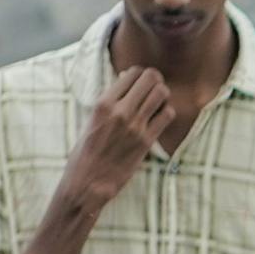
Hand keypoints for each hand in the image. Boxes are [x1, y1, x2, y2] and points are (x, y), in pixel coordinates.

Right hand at [64, 65, 177, 205]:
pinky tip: (159, 117)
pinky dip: (166, 112)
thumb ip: (110, 100)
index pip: (132, 73)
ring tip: (156, 101)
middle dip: (154, 80)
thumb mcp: (92, 119)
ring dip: (162, 94)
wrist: (89, 181)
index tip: (138, 82)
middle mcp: (120, 111)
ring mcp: (135, 126)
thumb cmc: (87, 150)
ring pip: (161, 94)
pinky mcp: (146, 141)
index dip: (139, 74)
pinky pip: (167, 115)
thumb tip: (127, 78)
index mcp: (103, 103)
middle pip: (150, 78)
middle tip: (152, 88)